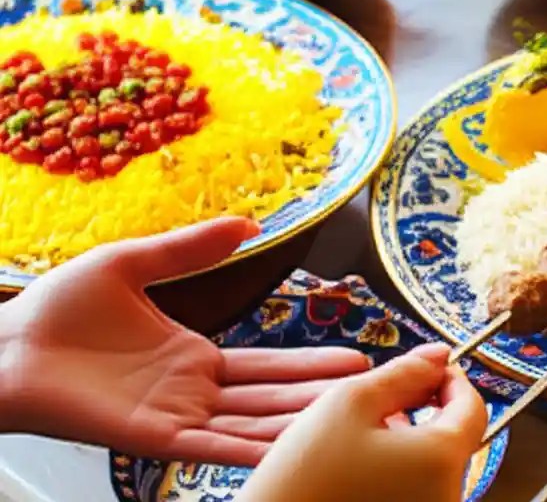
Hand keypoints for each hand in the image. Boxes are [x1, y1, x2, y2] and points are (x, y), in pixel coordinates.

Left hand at [0, 218, 370, 465]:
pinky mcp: (152, 437)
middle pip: (274, 396)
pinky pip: (212, 448)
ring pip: (254, 424)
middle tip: (381, 390)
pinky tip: (289, 450)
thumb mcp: (134, 263)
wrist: (2, 347)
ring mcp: (176, 417)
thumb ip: (191, 247)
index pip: (268, 364)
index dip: (312, 363)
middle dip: (325, 396)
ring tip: (352, 417)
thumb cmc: (54, 311)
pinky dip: (253, 451)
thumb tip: (247, 224)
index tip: (358, 358)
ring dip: (302, 422)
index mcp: (193, 357)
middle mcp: (193, 392)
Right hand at [239, 343, 486, 501]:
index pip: (473, 407)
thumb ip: (404, 372)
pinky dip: (399, 470)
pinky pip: (416, 489)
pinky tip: (362, 464)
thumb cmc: (307, 471)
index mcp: (443, 458)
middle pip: (453, 438)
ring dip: (409, 439)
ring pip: (432, 464)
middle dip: (425, 410)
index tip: (424, 369)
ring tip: (367, 431)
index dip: (451, 380)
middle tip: (386, 398)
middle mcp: (447, 494)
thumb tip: (440, 354)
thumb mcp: (351, 401)